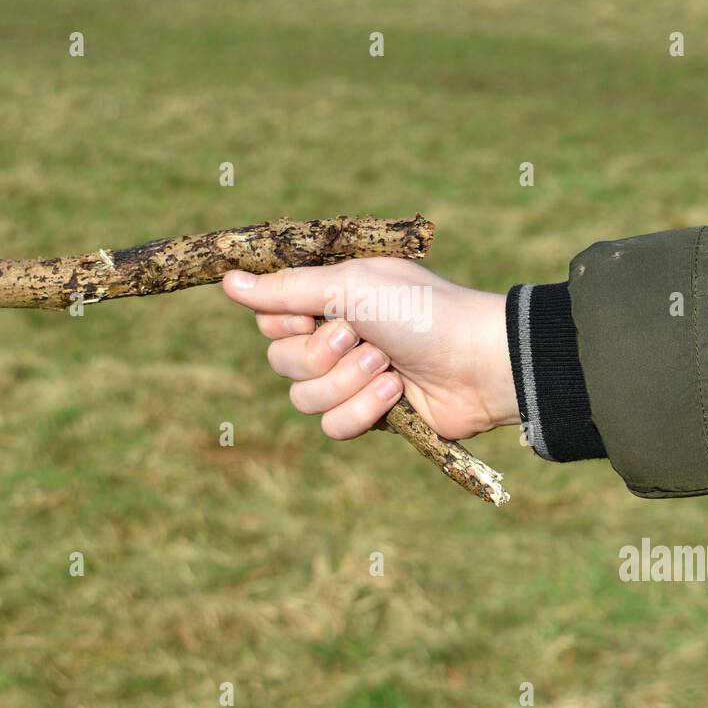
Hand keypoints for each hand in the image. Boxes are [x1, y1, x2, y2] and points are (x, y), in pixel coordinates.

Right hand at [221, 258, 518, 440]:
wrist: (480, 362)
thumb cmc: (422, 311)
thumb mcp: (352, 287)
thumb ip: (287, 289)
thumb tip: (227, 282)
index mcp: (331, 296)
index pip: (270, 316)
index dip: (283, 321)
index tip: (311, 313)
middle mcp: (336, 335)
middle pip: (280, 360)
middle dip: (320, 354)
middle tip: (361, 337)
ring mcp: (352, 376)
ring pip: (302, 397)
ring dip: (346, 382)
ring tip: (387, 365)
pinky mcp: (370, 413)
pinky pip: (331, 425)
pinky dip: (362, 410)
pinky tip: (397, 393)